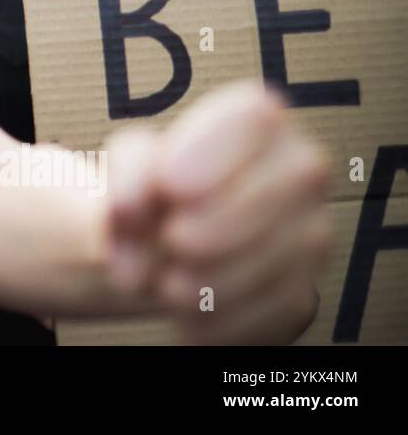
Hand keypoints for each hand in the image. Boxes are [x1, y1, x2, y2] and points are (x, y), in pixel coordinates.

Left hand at [105, 81, 330, 343]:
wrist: (154, 243)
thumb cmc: (149, 187)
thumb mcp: (127, 163)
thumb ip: (127, 173)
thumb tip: (132, 213)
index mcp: (256, 121)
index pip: (255, 116)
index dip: (213, 152)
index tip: (170, 185)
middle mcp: (297, 171)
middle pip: (281, 187)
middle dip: (219, 225)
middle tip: (172, 240)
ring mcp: (309, 235)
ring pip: (278, 257)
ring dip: (215, 280)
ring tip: (168, 284)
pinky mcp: (299, 295)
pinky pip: (273, 313)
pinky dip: (221, 320)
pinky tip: (189, 313)